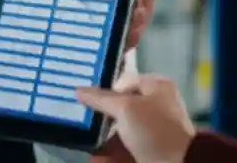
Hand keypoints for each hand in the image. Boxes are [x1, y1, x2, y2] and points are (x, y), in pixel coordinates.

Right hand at [77, 73, 195, 162]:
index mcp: (157, 86)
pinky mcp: (152, 148)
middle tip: (85, 121)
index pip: (124, 81)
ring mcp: (155, 128)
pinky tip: (99, 155)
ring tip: (88, 140)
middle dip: (103, 115)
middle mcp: (157, 104)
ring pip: (122, 128)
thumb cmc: (154, 129)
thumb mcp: (125, 109)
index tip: (88, 102)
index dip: (105, 90)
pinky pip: (127, 145)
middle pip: (122, 105)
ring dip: (105, 136)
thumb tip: (79, 90)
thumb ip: (101, 99)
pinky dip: (113, 151)